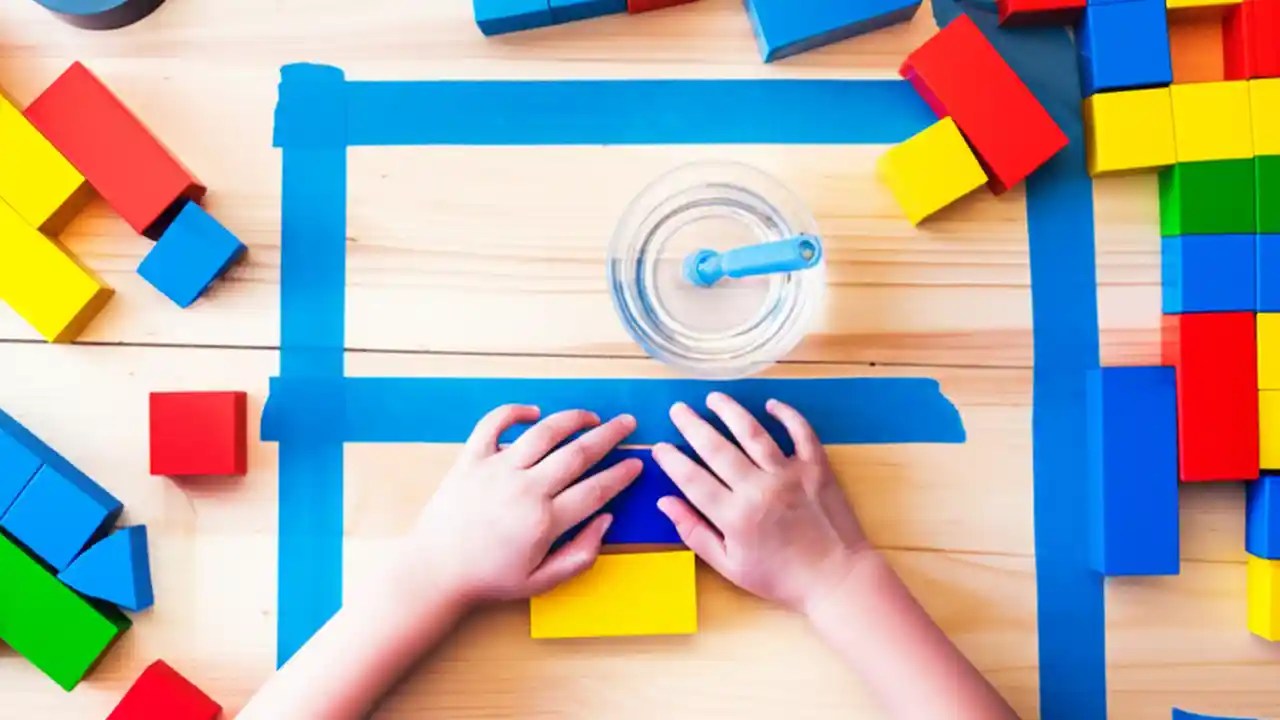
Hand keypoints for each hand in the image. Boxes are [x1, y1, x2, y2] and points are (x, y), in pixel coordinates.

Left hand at [397, 405, 641, 608]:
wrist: (435, 571)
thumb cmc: (488, 579)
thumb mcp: (541, 582)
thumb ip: (581, 554)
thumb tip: (606, 521)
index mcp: (546, 521)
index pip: (597, 489)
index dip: (622, 474)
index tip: (636, 463)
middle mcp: (526, 489)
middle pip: (579, 453)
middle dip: (610, 436)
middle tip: (627, 424)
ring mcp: (497, 470)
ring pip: (545, 432)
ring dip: (573, 418)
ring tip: (591, 416)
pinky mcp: (472, 459)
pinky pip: (494, 423)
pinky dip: (514, 411)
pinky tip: (533, 412)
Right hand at [652, 393, 870, 612]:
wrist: (836, 578)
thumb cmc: (780, 577)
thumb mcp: (729, 566)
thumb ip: (695, 532)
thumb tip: (664, 503)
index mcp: (734, 516)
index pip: (692, 479)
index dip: (672, 460)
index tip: (659, 447)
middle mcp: (759, 488)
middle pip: (716, 448)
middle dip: (692, 426)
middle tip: (677, 410)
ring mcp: (789, 474)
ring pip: (753, 433)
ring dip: (730, 411)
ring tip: (713, 398)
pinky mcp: (816, 467)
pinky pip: (801, 432)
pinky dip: (787, 414)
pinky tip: (771, 404)